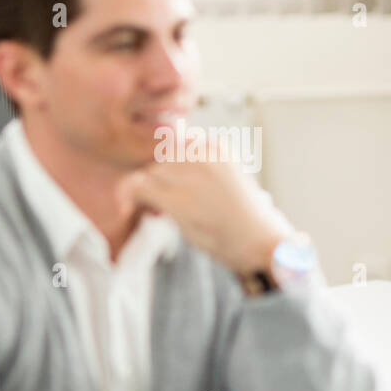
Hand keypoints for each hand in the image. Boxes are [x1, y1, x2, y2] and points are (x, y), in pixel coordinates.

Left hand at [120, 160, 291, 274]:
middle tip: (162, 208)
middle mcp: (203, 154)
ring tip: (160, 214)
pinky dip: (128, 198)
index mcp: (217, 146)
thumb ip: (198, 171)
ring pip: (148, 174)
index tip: (170, 191)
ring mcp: (191, 175)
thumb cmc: (245, 219)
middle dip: (158, 184)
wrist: (261, 244)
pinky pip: (138, 187)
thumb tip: (157, 171)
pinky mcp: (178, 198)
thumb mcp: (227, 181)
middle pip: (160, 161)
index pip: (174, 147)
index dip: (167, 171)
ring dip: (148, 194)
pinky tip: (130, 210)